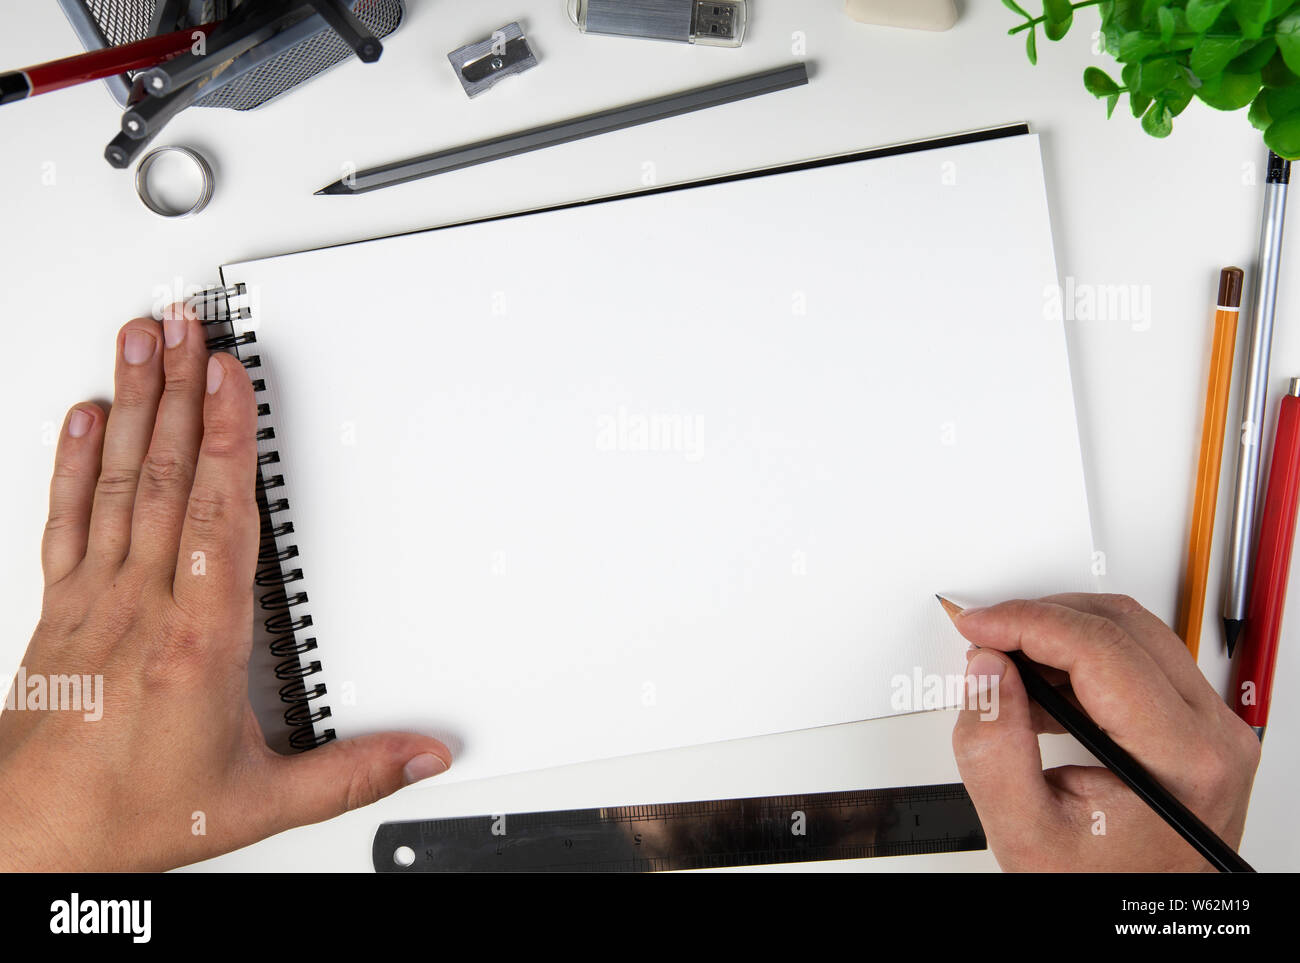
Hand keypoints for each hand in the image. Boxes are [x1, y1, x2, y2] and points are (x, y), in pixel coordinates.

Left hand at [0, 304, 451, 871]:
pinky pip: (67, 518)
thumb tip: (420, 755)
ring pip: (116, 483)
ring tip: (140, 343)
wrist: (25, 839)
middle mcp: (141, 606)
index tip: (228, 379)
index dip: (224, 440)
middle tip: (185, 326)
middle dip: (179, 392)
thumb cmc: (124, 815)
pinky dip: (74, 462)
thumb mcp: (258, 804)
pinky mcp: (60, 608)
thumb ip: (350, 774)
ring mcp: (93, 600)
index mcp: (197, 642)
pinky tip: (84, 416)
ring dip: (132, 405)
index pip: (216, 517)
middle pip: (163, 477)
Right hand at [949, 594, 1259, 871]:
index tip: (979, 626)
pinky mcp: (1196, 727)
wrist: (1138, 920)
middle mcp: (1213, 735)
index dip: (1028, 623)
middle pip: (1122, 626)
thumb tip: (987, 673)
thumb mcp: (1026, 833)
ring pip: (1131, 633)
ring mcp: (1212, 728)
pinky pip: (1137, 661)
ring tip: (1007, 673)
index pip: (1102, 650)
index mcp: (1184, 758)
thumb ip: (994, 751)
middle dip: (1040, 620)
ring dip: (1058, 636)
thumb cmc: (1102, 890)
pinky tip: (1038, 692)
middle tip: (986, 640)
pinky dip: (1078, 661)